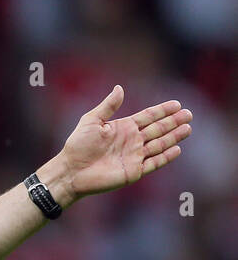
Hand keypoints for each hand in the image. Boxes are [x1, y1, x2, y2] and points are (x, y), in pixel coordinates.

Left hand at [45, 85, 191, 203]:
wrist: (70, 171)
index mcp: (123, 128)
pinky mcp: (133, 172)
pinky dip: (165, 157)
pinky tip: (177, 149)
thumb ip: (108, 106)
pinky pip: (153, 163)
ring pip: (159, 145)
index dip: (162, 110)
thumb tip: (119, 87)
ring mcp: (133, 156)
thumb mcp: (91, 121)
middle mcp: (131, 141)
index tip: (177, 104)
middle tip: (189, 114)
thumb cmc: (77, 146)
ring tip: (188, 128)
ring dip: (173, 137)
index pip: (148, 117)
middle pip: (158, 129)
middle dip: (173, 122)